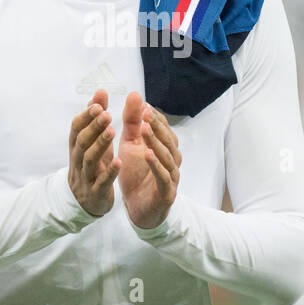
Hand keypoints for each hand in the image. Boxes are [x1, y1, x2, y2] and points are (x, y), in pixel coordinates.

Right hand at [67, 89, 120, 216]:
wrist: (84, 202)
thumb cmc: (91, 165)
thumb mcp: (92, 142)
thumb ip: (95, 118)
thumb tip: (100, 92)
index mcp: (77, 146)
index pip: (76, 128)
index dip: (86, 116)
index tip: (99, 105)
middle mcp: (78, 160)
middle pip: (82, 141)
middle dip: (93, 127)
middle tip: (107, 114)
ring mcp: (86, 176)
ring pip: (89, 160)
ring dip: (100, 145)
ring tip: (112, 131)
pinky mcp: (96, 192)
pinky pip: (101, 182)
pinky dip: (109, 172)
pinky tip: (119, 162)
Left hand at [117, 91, 180, 229]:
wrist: (138, 208)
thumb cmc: (138, 174)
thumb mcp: (131, 144)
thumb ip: (133, 122)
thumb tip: (135, 95)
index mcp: (165, 147)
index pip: (162, 128)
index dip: (153, 116)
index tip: (142, 105)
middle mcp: (172, 159)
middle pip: (167, 139)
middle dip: (156, 125)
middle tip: (144, 112)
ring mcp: (171, 176)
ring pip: (167, 156)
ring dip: (156, 142)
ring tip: (145, 129)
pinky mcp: (166, 191)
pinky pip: (163, 176)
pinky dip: (156, 165)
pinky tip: (147, 154)